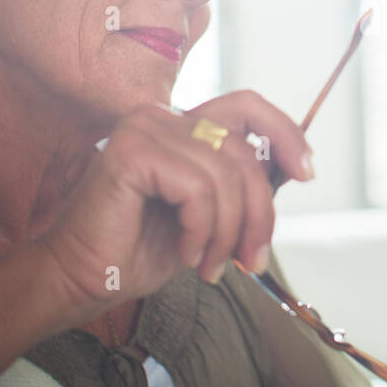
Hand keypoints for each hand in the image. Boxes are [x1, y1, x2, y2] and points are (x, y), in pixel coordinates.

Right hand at [36, 92, 314, 312]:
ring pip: (225, 175)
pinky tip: (183, 252)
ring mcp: (144, 128)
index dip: (285, 132)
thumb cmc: (139, 251)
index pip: (247, 106)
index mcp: (180, 126)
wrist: (80, 280)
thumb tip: (293, 169)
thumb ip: (240, 185)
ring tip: (210, 265)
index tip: (306, 173)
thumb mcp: (208, 214)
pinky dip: (201, 230)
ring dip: (228, 232)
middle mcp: (161, 116)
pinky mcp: (131, 150)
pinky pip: (197, 189)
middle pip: (244, 151)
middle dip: (260, 212)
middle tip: (253, 259)